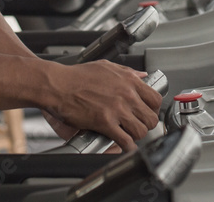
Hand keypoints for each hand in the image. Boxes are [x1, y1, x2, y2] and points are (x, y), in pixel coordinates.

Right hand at [45, 60, 161, 150]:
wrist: (58, 84)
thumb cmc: (77, 76)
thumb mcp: (106, 67)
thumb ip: (127, 72)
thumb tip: (143, 75)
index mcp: (129, 80)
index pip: (156, 99)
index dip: (153, 109)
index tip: (147, 113)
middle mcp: (127, 94)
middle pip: (151, 118)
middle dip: (146, 125)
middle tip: (138, 126)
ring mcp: (117, 109)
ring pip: (141, 130)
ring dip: (136, 136)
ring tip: (129, 135)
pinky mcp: (105, 122)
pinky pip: (125, 141)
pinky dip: (127, 147)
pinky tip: (123, 145)